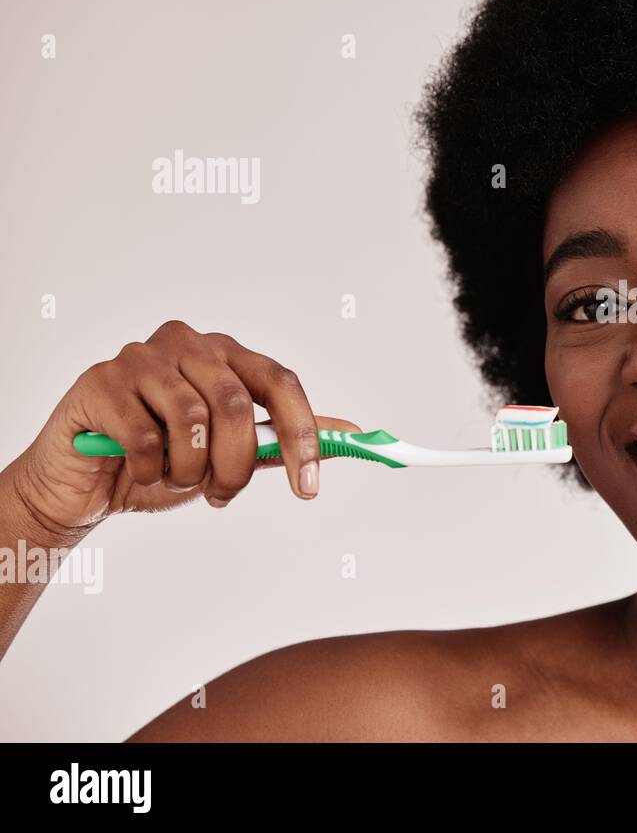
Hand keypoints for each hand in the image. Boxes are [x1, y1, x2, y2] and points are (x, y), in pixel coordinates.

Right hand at [8, 320, 359, 531]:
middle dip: (237, 465)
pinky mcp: (101, 381)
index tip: (310, 487)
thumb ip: (283, 440)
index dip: (303, 436)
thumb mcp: (231, 454)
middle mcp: (187, 344)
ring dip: (190, 471)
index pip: (280, 383)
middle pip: (236, 405)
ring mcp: (141, 358)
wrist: (82, 484)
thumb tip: (350, 435)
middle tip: (223, 496)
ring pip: (192, 422)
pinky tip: (137, 471)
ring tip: (175, 479)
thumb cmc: (160, 461)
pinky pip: (147, 437)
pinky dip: (151, 470)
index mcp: (226, 355)